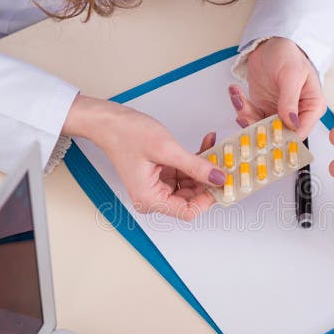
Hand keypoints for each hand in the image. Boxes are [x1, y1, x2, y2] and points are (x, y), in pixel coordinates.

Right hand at [63, 95, 224, 220]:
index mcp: (150, 199)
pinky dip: (195, 161)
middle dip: (208, 180)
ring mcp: (157, 187)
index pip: (188, 211)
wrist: (109, 121)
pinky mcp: (161, 175)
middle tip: (224, 163)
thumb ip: (195, 166)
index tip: (222, 183)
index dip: (208, 198)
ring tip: (215, 149)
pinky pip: (185, 173)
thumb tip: (218, 178)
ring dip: (204, 168)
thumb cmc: (126, 135)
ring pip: (191, 185)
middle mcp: (153, 198)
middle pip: (191, 198)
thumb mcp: (166, 150)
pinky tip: (205, 145)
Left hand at [229, 37, 325, 136]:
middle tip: (244, 114)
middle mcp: (296, 114)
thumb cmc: (288, 54)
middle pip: (278, 134)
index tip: (265, 133)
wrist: (271, 43)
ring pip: (261, 128)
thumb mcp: (291, 74)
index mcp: (311, 107)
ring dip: (246, 115)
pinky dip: (241, 108)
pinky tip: (237, 94)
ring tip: (239, 98)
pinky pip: (250, 117)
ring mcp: (278, 112)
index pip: (300, 132)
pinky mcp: (263, 109)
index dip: (283, 137)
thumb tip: (291, 123)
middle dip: (258, 126)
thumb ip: (290, 100)